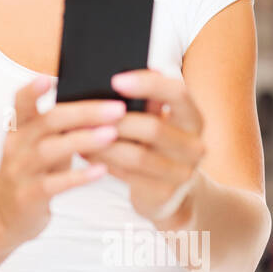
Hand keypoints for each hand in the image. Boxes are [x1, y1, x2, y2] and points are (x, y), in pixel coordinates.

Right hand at [0, 76, 127, 244]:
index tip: (50, 77)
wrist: (5, 214)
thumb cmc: (33, 171)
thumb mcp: (38, 144)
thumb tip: (101, 103)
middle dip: (84, 113)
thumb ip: (59, 126)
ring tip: (112, 134)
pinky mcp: (29, 196)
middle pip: (48, 121)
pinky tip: (102, 170)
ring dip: (84, 140)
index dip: (32, 89)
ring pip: (51, 150)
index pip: (20, 102)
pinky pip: (55, 184)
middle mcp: (16, 145)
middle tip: (116, 108)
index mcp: (18, 128)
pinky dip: (79, 176)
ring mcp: (20, 171)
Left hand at [77, 68, 206, 223]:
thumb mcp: (155, 120)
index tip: (115, 80)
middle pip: (153, 128)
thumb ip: (144, 101)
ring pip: (136, 156)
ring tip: (78, 133)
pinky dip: (104, 162)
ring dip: (103, 144)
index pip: (178, 93)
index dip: (148, 84)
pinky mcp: (163, 193)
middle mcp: (194, 145)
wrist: (167, 192)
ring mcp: (182, 173)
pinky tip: (86, 152)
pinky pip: (127, 175)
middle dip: (116, 120)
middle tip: (84, 114)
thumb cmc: (153, 145)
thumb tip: (112, 78)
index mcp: (193, 118)